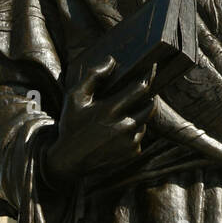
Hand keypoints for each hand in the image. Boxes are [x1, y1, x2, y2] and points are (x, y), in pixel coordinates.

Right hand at [45, 57, 156, 182]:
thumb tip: (111, 60)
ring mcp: (130, 141)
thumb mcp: (75, 98)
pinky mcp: (133, 153)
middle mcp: (124, 125)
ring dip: (139, 115)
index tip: (151, 69)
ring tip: (123, 114)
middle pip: (150, 104)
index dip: (148, 76)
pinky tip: (118, 132)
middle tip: (142, 91)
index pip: (140, 88)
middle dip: (148, 96)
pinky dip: (134, 131)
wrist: (70, 161)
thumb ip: (93, 77)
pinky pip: (140, 136)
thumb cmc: (72, 126)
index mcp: (110, 109)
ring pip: (145, 120)